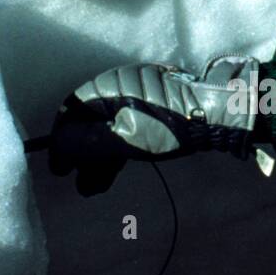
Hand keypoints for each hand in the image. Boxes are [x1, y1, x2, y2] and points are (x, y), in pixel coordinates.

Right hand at [48, 54, 259, 194]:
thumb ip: (87, 144)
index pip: (71, 111)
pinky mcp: (155, 110)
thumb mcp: (123, 139)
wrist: (218, 116)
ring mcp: (138, 97)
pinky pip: (126, 129)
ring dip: (99, 159)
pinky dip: (118, 151)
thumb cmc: (169, 126)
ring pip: (109, 128)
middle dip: (82, 156)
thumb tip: (57, 149)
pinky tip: (112, 173)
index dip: (61, 141)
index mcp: (107, 86)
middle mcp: (119, 86)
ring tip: (92, 188)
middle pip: (90, 122)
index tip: (59, 168)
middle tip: (77, 183)